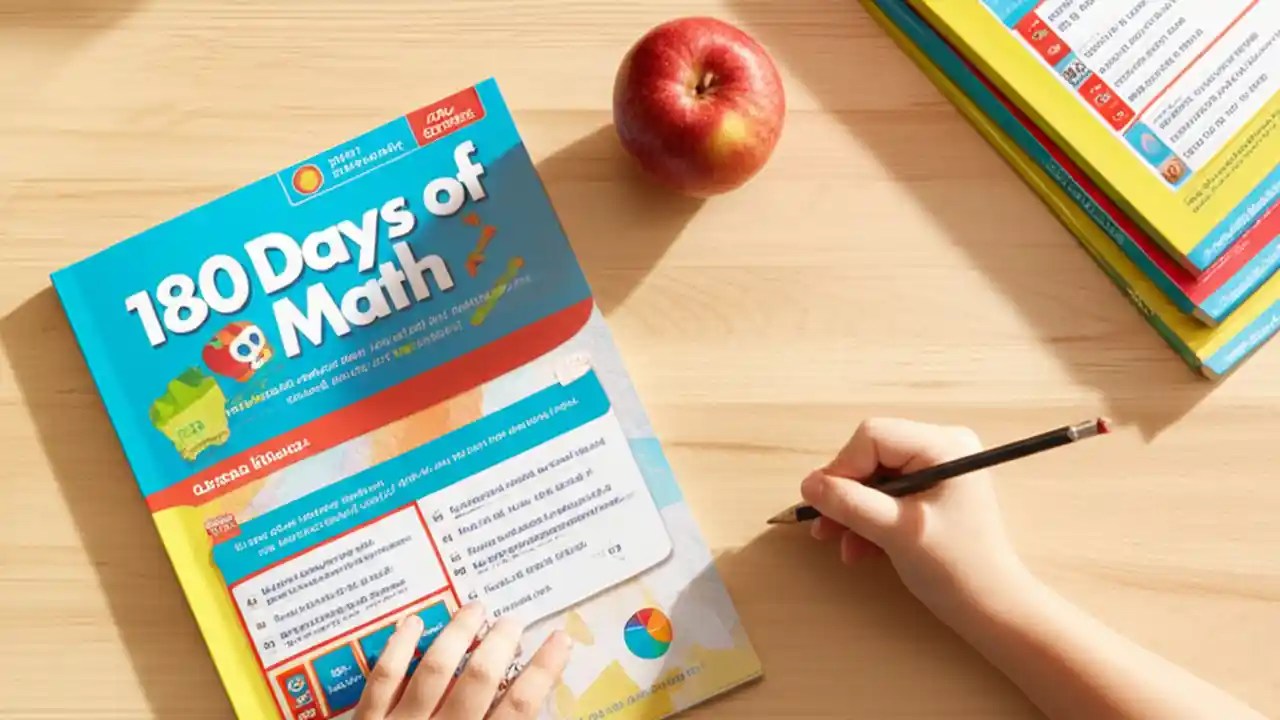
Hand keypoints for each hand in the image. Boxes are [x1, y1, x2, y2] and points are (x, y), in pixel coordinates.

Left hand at [353, 603, 570, 719]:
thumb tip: (529, 714)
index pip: (518, 710)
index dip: (543, 672)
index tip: (560, 639)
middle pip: (477, 681)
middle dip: (500, 644)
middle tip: (514, 620)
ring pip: (433, 671)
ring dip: (457, 635)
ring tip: (475, 608)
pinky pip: (381, 680)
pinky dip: (397, 648)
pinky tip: (412, 622)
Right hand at [800, 418, 1028, 616]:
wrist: (992, 610)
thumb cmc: (956, 569)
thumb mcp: (896, 533)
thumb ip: (850, 504)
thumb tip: (808, 484)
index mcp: (944, 446)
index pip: (874, 437)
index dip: (843, 468)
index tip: (825, 505)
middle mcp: (943, 447)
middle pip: (871, 455)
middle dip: (846, 494)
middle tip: (824, 527)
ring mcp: (937, 469)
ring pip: (874, 477)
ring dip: (853, 511)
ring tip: (840, 544)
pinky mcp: (931, 491)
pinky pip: (887, 495)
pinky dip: (869, 520)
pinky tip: (859, 549)